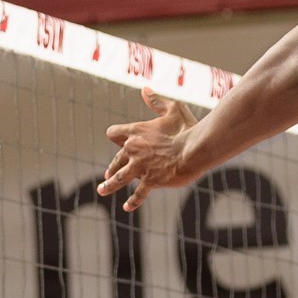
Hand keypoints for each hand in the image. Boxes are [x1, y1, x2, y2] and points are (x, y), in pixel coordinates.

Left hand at [98, 88, 198, 210]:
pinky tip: (126, 207)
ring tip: (102, 189)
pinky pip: (138, 194)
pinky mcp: (150, 181)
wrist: (195, 149)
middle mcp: (133, 149)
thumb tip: (145, 90)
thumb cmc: (186, 127)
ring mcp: (140, 167)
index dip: (115, 136)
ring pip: (119, 178)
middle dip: (112, 166)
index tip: (119, 140)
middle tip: (108, 173)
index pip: (113, 133)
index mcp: (136, 131)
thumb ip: (157, 101)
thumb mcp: (173, 109)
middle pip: (116, 158)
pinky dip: (132, 201)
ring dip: (109, 185)